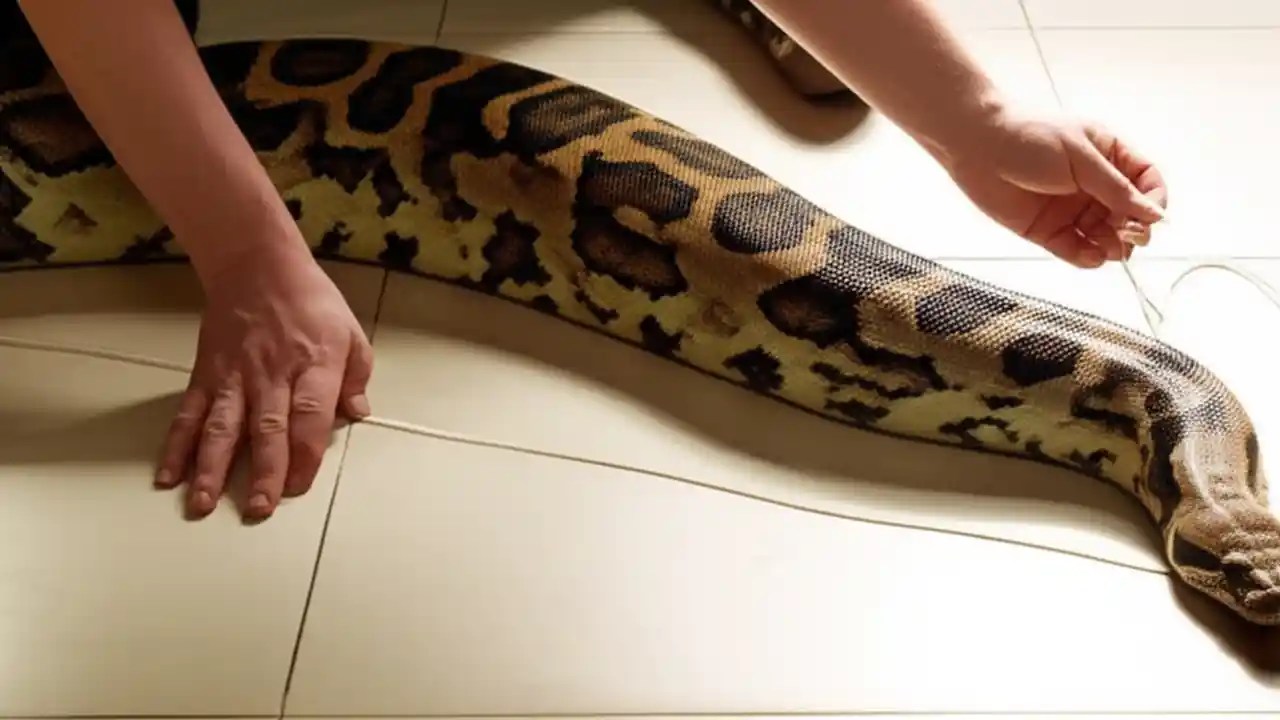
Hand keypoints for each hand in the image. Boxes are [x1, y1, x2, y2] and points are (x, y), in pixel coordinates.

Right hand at [154, 235, 373, 520]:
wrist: (257, 266)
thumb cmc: (311, 303)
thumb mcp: (351, 333)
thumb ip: (356, 376)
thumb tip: (358, 413)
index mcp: (314, 365)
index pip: (311, 415)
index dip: (306, 453)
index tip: (300, 485)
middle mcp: (272, 374)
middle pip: (267, 428)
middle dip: (264, 472)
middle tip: (259, 509)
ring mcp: (235, 376)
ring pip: (222, 427)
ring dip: (211, 468)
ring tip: (203, 505)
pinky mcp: (206, 375)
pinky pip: (189, 414)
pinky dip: (176, 446)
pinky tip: (167, 475)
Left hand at [940, 105, 1167, 267]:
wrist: (977, 147)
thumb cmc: (1030, 137)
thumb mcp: (1080, 157)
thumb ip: (1115, 189)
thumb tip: (1155, 214)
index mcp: (1109, 157)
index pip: (1147, 183)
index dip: (1154, 202)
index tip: (1151, 217)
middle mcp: (1093, 186)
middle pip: (1128, 216)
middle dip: (1134, 230)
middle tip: (1131, 238)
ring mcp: (1071, 209)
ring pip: (1103, 237)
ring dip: (1112, 247)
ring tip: (1110, 250)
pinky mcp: (1047, 230)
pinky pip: (1074, 249)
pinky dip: (1085, 257)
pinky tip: (1090, 257)